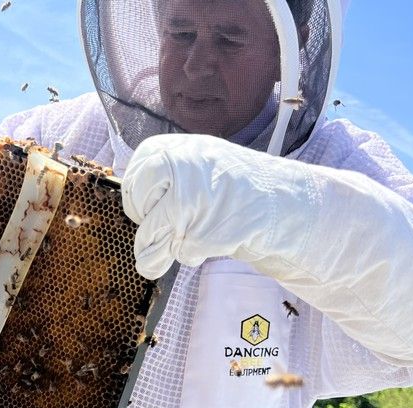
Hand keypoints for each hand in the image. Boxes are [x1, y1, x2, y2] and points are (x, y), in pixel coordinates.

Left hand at [121, 134, 274, 278]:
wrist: (280, 202)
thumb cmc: (235, 184)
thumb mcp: (200, 159)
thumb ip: (167, 171)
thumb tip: (131, 196)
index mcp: (177, 149)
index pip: (135, 175)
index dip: (136, 196)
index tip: (146, 206)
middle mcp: (179, 171)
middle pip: (137, 204)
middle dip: (143, 222)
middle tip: (156, 228)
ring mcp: (189, 202)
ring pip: (149, 237)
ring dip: (157, 251)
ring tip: (178, 244)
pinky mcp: (200, 233)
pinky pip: (177, 253)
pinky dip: (189, 254)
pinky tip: (210, 239)